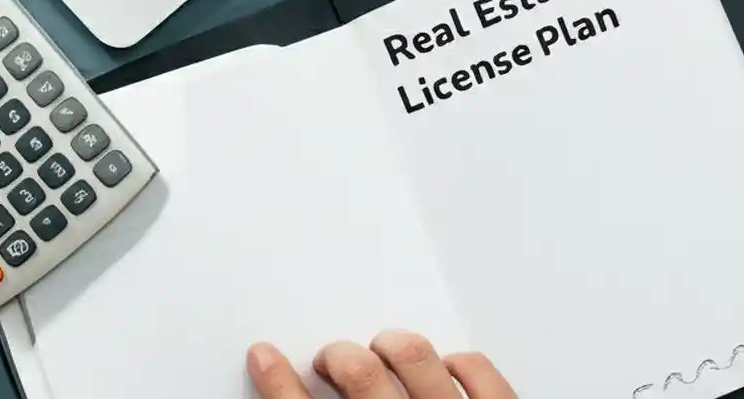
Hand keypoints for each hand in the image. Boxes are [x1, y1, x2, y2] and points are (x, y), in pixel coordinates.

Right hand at [248, 331, 516, 398]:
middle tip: (332, 360)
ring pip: (419, 359)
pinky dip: (458, 364)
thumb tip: (300, 393)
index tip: (265, 358)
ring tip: (384, 352)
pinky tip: (445, 366)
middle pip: (362, 376)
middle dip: (339, 359)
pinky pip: (478, 372)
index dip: (279, 383)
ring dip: (394, 349)